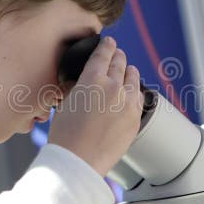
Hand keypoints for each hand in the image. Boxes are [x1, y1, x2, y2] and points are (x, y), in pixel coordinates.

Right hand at [48, 36, 142, 175]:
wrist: (79, 162)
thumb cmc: (66, 136)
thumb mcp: (64, 104)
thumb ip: (75, 88)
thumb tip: (78, 83)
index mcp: (92, 79)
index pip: (103, 54)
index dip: (106, 45)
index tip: (109, 42)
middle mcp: (113, 87)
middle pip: (120, 63)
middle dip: (118, 56)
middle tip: (117, 53)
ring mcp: (127, 103)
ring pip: (133, 78)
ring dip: (129, 71)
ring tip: (128, 70)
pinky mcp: (135, 118)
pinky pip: (138, 98)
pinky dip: (134, 92)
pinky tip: (132, 92)